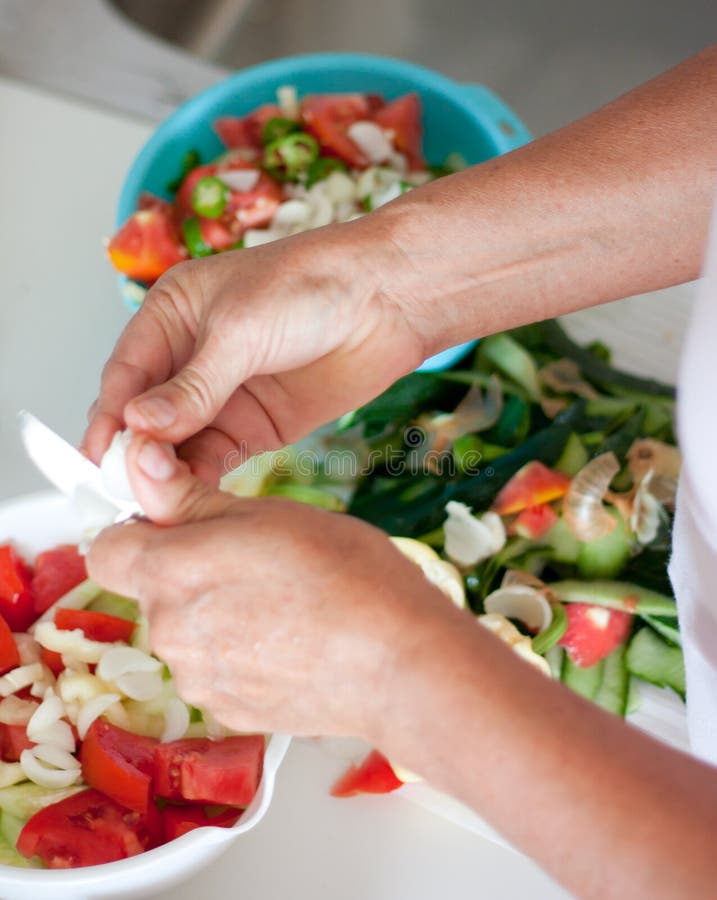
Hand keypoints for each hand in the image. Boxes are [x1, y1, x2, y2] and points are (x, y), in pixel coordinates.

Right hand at [82, 219, 426, 484]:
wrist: (388, 300)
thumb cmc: (312, 286)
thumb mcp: (240, 330)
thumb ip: (193, 385)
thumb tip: (138, 426)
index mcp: (171, 317)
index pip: (125, 375)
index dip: (109, 419)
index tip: (98, 462)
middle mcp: (191, 359)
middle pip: (146, 416)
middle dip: (136, 453)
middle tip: (128, 493)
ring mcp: (224, 396)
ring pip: (178, 444)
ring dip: (167, 473)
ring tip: (158, 504)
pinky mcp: (257, 426)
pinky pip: (217, 459)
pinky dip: (201, 481)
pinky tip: (192, 502)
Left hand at [86, 435, 459, 737]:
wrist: (399, 662)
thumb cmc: (349, 579)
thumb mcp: (266, 513)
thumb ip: (187, 497)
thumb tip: (140, 464)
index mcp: (172, 571)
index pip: (106, 548)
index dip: (138, 529)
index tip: (175, 522)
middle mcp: (172, 631)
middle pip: (152, 590)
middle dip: (188, 570)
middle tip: (251, 556)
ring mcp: (199, 678)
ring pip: (186, 631)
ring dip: (215, 614)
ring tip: (280, 602)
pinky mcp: (227, 711)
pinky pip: (215, 670)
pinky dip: (238, 654)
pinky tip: (289, 640)